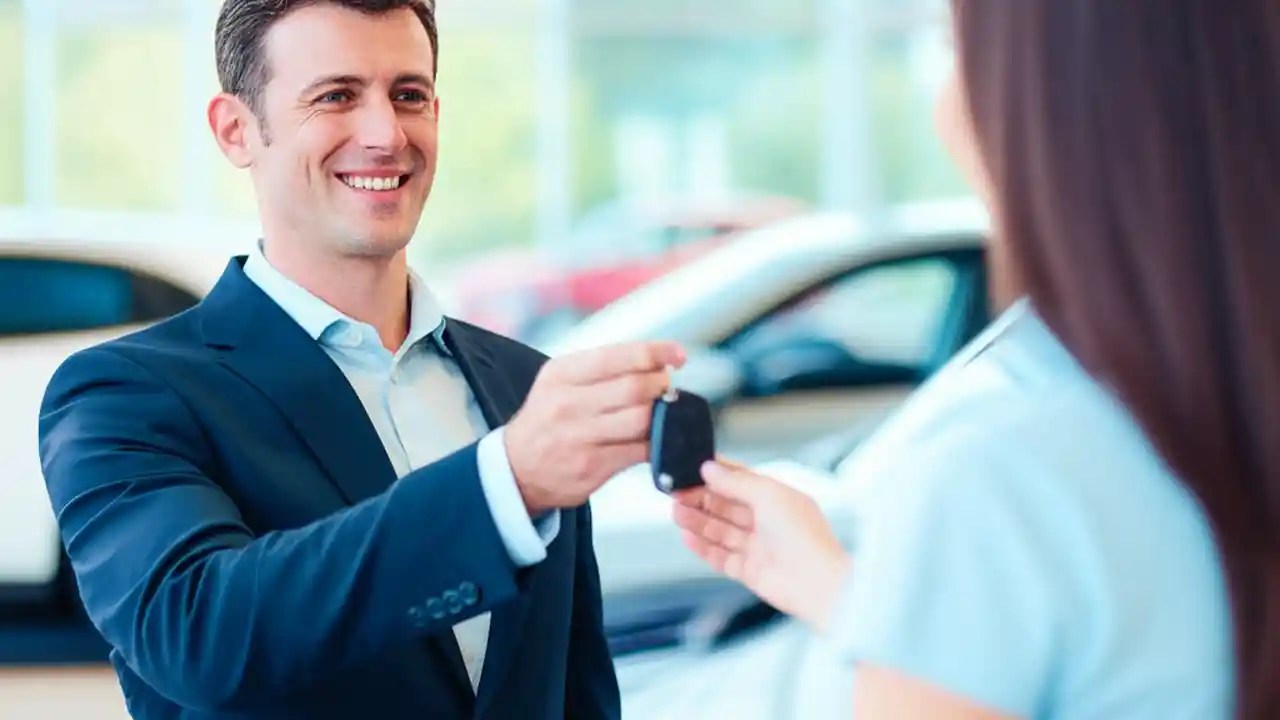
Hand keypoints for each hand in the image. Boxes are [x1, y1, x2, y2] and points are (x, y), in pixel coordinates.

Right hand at [506, 341, 685, 514]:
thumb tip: (654, 362)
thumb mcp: (559, 382)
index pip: (617, 356)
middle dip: (661, 384)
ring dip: (663, 413)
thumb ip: (600, 369)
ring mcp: (580, 437)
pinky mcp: (593, 467)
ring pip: (641, 420)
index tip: (676, 354)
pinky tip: (658, 437)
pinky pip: (640, 450)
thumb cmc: (548, 418)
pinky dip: (657, 442)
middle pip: (634, 388)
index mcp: (561, 375)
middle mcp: (567, 404)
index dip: (654, 353)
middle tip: (667, 385)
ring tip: (663, 410)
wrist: (517, 468)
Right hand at [672, 460, 849, 631]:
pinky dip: (703, 547)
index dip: (716, 475)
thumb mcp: (769, 495)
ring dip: (698, 521)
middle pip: (727, 506)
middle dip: (701, 498)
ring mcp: (759, 547)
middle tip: (677, 492)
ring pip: (721, 530)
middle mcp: (768, 522)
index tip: (691, 469)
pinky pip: (721, 556)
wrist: (817, 584)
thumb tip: (711, 468)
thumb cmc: (804, 537)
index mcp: (777, 498)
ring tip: (676, 512)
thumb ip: (737, 482)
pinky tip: (687, 537)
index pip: (741, 480)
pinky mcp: (750, 571)